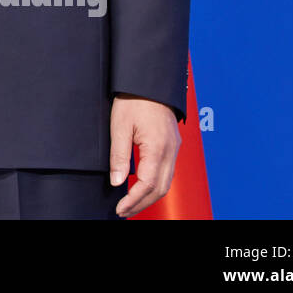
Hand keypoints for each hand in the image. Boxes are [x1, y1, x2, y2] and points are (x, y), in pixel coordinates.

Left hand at [110, 93, 180, 216]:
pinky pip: (168, 171)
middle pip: (160, 189)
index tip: (120, 208)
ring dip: (149, 196)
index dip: (134, 200)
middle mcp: (171, 151)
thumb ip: (119, 156)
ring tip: (131, 203)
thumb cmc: (134, 99)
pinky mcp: (173, 144)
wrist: (149, 81)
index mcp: (158, 147)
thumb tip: (117, 181)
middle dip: (142, 204)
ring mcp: (174, 148)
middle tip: (124, 211)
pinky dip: (155, 184)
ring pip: (166, 182)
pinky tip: (142, 186)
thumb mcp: (119, 126)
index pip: (147, 184)